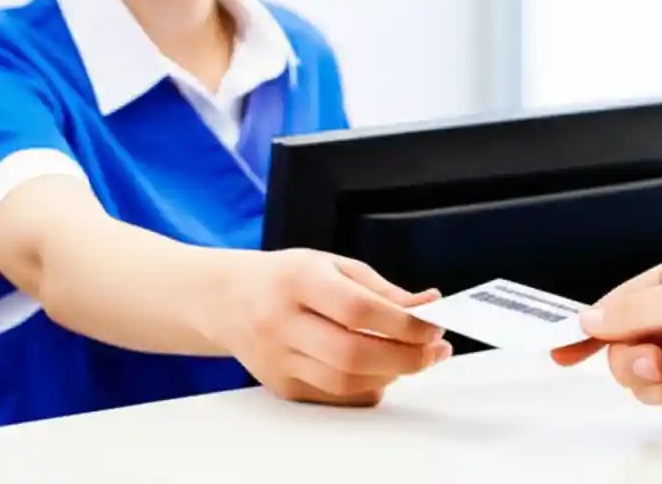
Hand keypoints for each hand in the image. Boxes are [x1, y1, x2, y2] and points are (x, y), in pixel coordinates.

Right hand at [206, 248, 450, 405]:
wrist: (226, 300)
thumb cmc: (283, 278)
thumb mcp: (331, 265)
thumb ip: (381, 289)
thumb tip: (428, 306)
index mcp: (298, 281)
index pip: (359, 309)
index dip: (404, 324)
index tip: (433, 326)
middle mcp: (282, 322)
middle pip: (354, 353)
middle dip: (407, 357)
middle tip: (435, 351)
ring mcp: (278, 359)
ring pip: (346, 382)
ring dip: (392, 375)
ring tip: (414, 360)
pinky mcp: (280, 386)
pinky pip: (335, 397)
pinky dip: (368, 388)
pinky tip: (382, 371)